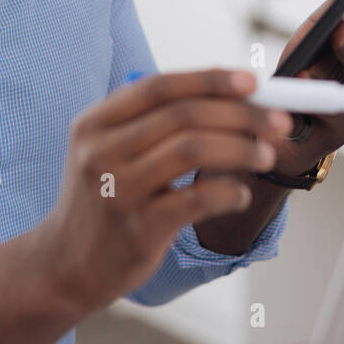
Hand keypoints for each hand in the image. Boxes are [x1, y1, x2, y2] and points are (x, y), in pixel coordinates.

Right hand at [33, 69, 292, 312]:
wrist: (65, 263)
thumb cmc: (102, 198)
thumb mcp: (107, 151)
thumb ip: (153, 124)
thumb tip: (231, 97)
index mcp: (94, 123)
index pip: (159, 86)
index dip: (210, 80)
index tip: (252, 82)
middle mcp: (101, 151)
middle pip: (185, 115)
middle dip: (241, 114)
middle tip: (278, 122)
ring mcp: (118, 190)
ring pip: (194, 150)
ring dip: (241, 149)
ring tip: (266, 156)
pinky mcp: (139, 228)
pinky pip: (198, 199)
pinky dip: (229, 192)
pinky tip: (239, 195)